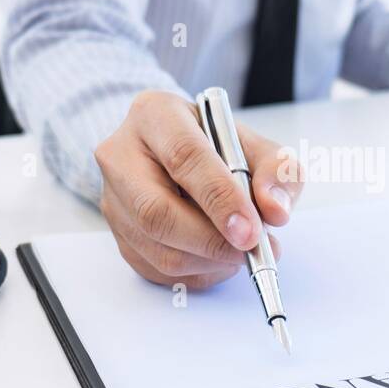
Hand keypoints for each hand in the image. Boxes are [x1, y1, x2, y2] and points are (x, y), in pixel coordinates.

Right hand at [94, 91, 302, 288]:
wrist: (180, 156)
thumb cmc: (216, 147)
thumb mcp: (257, 145)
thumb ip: (276, 171)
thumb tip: (274, 210)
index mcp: (156, 115)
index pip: (184, 157)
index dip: (220, 198)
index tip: (251, 230)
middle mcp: (122, 154)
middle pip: (157, 210)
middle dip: (212, 240)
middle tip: (251, 250)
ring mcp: (113, 197)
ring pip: (156, 246)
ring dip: (208, 260)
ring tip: (242, 252)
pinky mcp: (117, 233)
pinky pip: (155, 267)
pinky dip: (197, 272)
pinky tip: (219, 258)